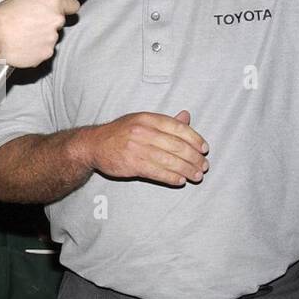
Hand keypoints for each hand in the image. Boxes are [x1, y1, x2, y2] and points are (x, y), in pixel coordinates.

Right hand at [0, 0, 78, 66]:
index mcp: (52, 3)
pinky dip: (35, 50)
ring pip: (50, 38)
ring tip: (23, 36)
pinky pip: (44, 51)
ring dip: (41, 38)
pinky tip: (23, 45)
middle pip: (58, 23)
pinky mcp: (45, 54)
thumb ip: (39, 1)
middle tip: (30, 24)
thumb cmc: (2, 16)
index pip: (73, 4)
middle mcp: (56, 21)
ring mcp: (52, 40)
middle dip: (47, 23)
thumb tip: (44, 3)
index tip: (63, 9)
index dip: (67, 6)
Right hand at [80, 110, 208, 186]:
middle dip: (194, 158)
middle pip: (176, 146)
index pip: (178, 127)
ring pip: (169, 160)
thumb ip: (166, 122)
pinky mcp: (131, 164)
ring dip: (186, 170)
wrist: (94, 145)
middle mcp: (143, 131)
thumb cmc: (121, 133)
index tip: (204, 149)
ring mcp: (137, 148)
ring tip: (196, 176)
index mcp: (148, 118)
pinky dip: (171, 177)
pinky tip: (180, 181)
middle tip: (203, 166)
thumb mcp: (142, 121)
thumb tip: (187, 117)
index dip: (195, 139)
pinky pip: (157, 172)